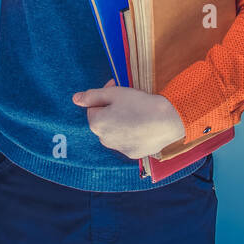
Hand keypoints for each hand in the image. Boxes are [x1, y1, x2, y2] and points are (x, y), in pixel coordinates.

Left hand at [72, 79, 187, 159]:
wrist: (168, 121)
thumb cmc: (140, 104)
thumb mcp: (115, 93)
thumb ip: (92, 95)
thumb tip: (75, 98)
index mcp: (96, 124)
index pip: (93, 107)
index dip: (105, 97)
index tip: (118, 90)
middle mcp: (104, 140)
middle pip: (103, 121)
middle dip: (111, 110)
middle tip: (128, 100)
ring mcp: (119, 149)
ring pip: (115, 132)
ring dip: (120, 122)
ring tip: (137, 113)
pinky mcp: (133, 153)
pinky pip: (127, 141)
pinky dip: (131, 133)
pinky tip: (143, 125)